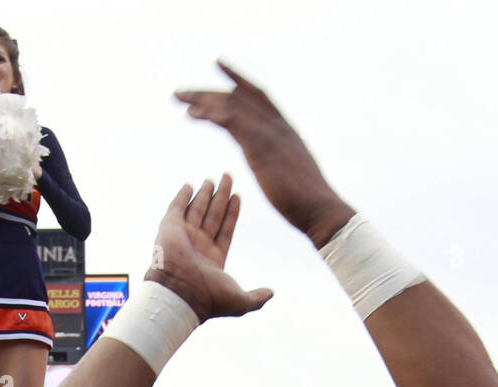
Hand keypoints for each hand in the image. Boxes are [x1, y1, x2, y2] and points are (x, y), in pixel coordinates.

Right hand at [146, 176, 272, 322]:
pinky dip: (182, 196)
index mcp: (213, 260)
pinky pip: (176, 208)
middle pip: (213, 215)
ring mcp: (183, 237)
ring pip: (198, 209)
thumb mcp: (240, 301)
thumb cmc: (209, 298)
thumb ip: (256, 297)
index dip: (232, 213)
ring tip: (213, 178)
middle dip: (221, 196)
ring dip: (205, 194)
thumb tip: (272, 293)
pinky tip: (189, 185)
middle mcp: (198, 246)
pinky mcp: (169, 229)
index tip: (238, 196)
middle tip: (228, 177)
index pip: (225, 229)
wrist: (180, 294)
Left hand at [175, 62, 354, 247]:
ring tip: (178, 98)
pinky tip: (191, 115)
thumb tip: (280, 165)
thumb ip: (285, 161)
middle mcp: (277, 124)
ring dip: (201, 99)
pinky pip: (230, 121)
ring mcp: (269, 132)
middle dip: (208, 91)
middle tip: (183, 91)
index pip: (258, 94)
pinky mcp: (260, 145)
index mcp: (285, 129)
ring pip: (230, 104)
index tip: (219, 65)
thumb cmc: (309, 201)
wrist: (320, 209)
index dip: (238, 79)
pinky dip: (209, 114)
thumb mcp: (296, 173)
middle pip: (237, 95)